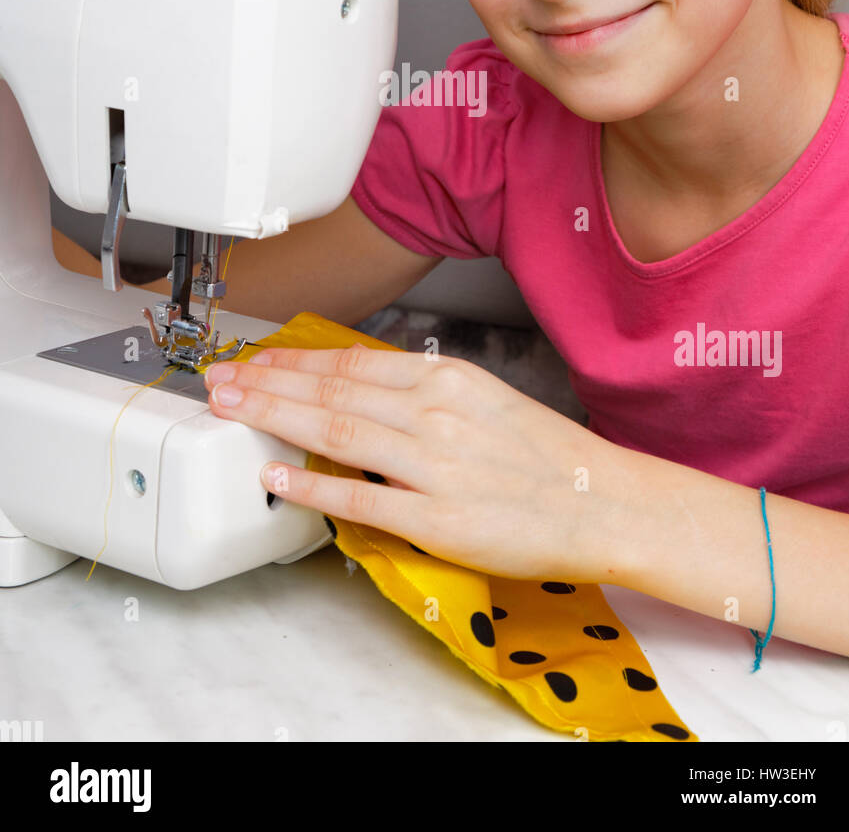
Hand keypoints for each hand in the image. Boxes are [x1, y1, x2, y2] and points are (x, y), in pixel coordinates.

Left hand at [204, 343, 641, 581]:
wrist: (603, 501)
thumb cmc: (547, 455)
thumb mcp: (484, 399)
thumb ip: (422, 393)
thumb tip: (360, 387)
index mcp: (447, 379)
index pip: (351, 363)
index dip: (293, 360)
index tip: (255, 359)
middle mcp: (435, 412)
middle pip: (331, 389)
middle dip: (266, 382)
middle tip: (219, 380)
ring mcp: (434, 464)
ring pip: (335, 430)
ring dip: (274, 417)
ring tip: (232, 412)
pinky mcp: (437, 516)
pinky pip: (360, 498)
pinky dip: (313, 486)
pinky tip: (277, 477)